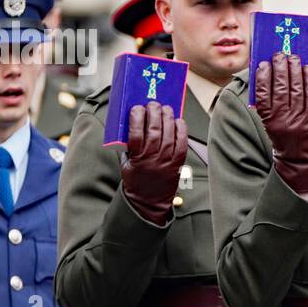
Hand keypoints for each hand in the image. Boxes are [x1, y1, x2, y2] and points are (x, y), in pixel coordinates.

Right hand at [120, 101, 188, 226]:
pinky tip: (178, 121)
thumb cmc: (136, 181)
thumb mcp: (125, 164)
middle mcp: (152, 160)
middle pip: (154, 131)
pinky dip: (181, 131)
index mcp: (136, 159)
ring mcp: (166, 162)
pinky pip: (182, 144)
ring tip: (165, 108)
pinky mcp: (178, 164)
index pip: (135, 134)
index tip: (137, 108)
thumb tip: (131, 124)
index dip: (137, 119)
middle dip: (153, 114)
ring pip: (168, 135)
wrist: (149, 202)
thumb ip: (127, 146)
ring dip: (167, 118)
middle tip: (153, 103)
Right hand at [255, 52, 307, 193]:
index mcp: (269, 119)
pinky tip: (306, 70)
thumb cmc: (282, 138)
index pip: (263, 93)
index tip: (263, 64)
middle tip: (279, 54)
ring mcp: (299, 117)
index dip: (263, 77)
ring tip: (293, 58)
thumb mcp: (270, 123)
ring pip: (296, 88)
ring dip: (295, 69)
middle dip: (280, 67)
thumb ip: (270, 104)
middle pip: (281, 87)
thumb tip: (271, 78)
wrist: (298, 160)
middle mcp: (283, 118)